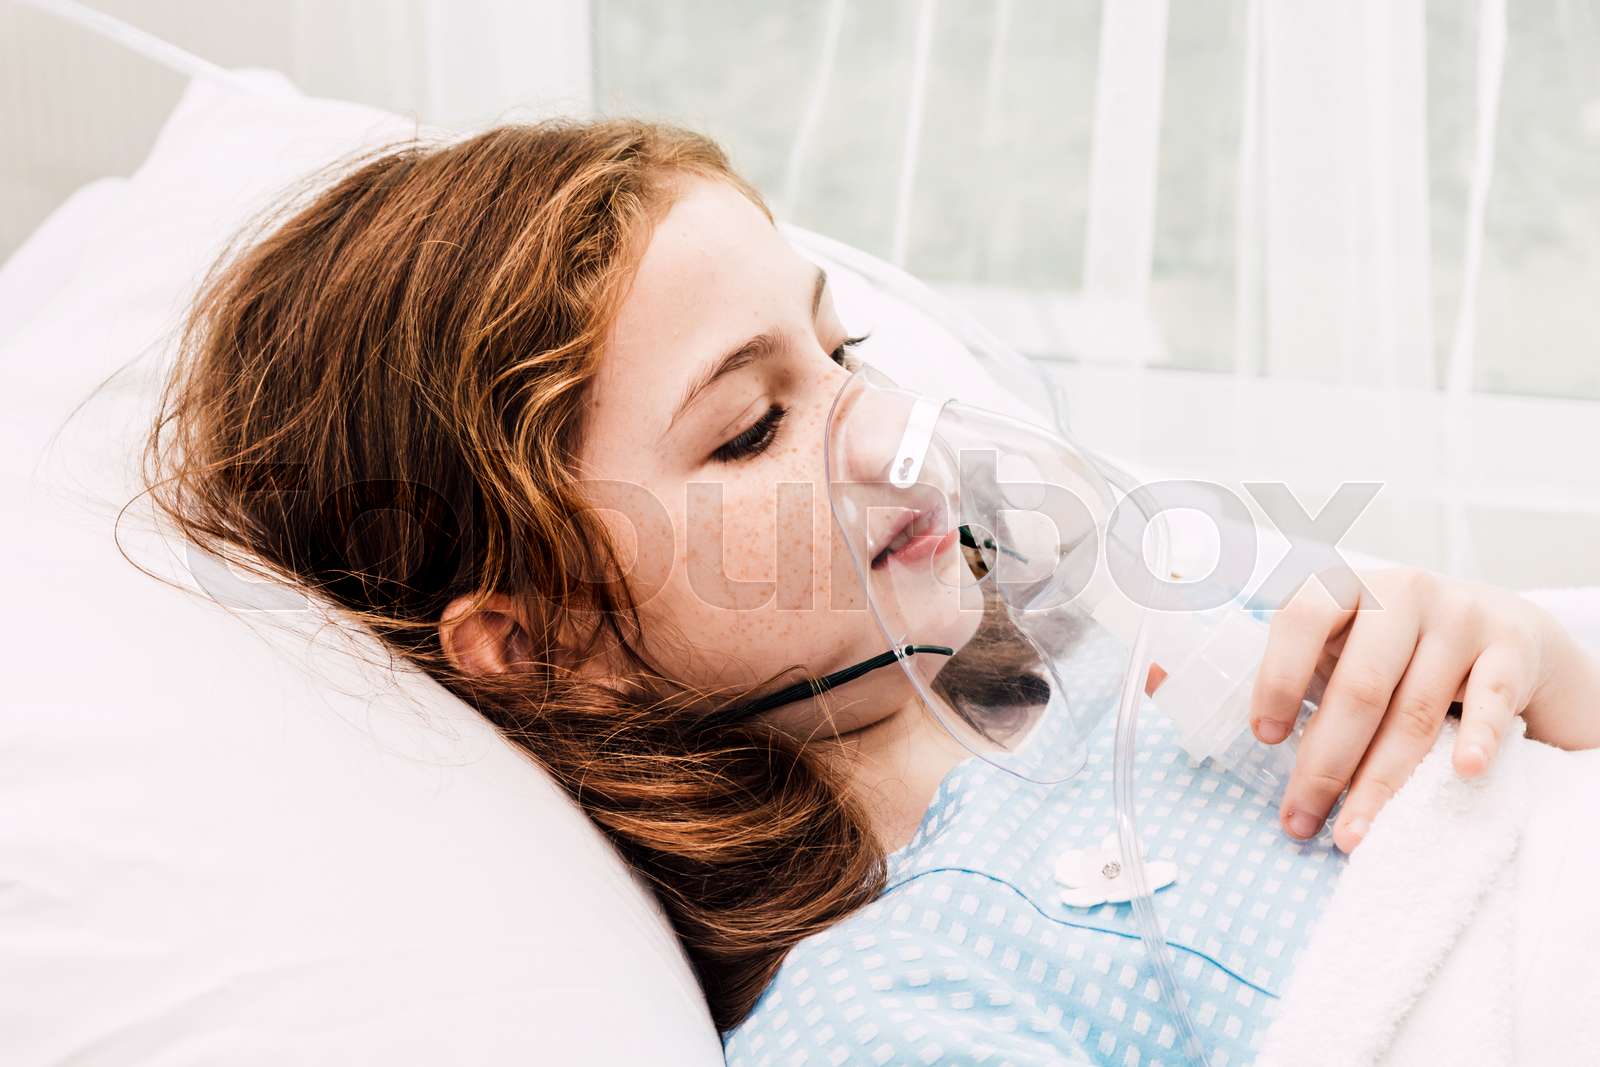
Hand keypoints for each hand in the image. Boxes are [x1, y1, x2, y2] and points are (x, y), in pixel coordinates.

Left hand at [1250, 567, 1599, 852]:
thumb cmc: (1400, 649)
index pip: (1301, 620)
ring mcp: (1460, 616)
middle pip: (1359, 686)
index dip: (1278, 678)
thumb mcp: (1350, 643)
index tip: (1266, 737)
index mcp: (1348, 588)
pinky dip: (1478, 736)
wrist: (1504, 629)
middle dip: (1324, 764)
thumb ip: (1312, 673)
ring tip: (1354, 833)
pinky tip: (1465, 770)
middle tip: (1301, 821)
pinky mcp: (1512, 646)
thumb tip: (1269, 748)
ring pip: (1414, 710)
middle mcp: (1402, 593)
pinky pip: (1491, 697)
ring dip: (1380, 781)